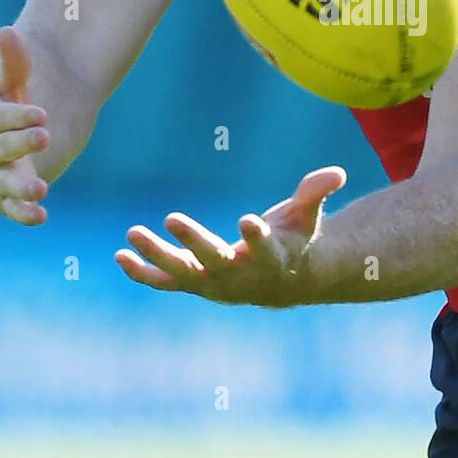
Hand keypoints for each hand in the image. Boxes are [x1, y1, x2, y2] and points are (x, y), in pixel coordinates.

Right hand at [0, 27, 50, 224]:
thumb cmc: (3, 108)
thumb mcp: (11, 86)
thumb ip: (14, 63)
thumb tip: (9, 31)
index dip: (17, 117)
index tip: (41, 113)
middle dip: (19, 144)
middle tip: (44, 135)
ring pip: (1, 183)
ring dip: (19, 187)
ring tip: (41, 187)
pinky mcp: (3, 197)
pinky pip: (10, 208)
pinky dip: (23, 213)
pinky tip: (42, 216)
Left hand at [115, 166, 347, 305]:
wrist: (284, 282)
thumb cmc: (295, 239)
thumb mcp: (308, 216)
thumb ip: (316, 193)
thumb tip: (337, 172)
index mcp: (272, 258)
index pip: (265, 248)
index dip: (257, 236)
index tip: (248, 220)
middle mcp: (240, 276)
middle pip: (214, 260)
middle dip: (194, 242)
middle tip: (172, 217)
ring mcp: (214, 284)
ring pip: (182, 273)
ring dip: (156, 255)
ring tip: (132, 233)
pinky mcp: (195, 285)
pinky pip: (165, 283)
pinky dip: (143, 273)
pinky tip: (120, 257)